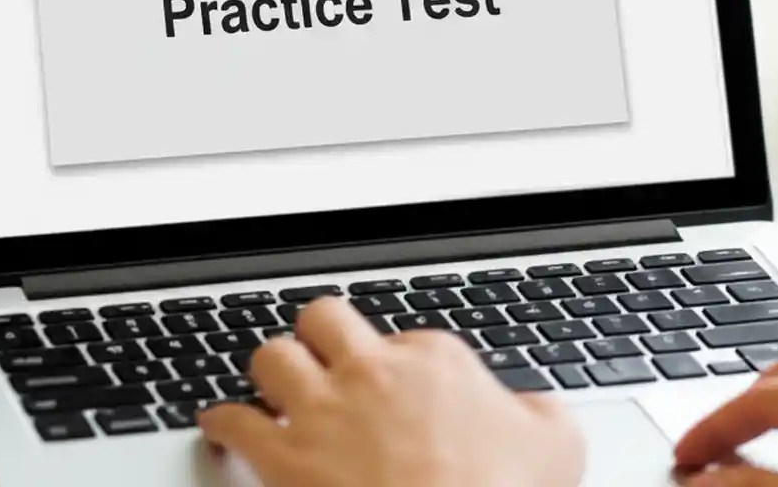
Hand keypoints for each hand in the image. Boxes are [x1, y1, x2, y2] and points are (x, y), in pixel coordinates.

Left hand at [198, 297, 583, 486]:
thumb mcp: (555, 443)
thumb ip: (540, 414)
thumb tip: (534, 412)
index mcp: (433, 359)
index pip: (404, 336)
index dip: (400, 362)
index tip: (403, 385)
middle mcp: (371, 372)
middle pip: (324, 319)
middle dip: (320, 334)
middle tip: (324, 353)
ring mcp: (321, 411)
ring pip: (271, 355)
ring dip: (272, 370)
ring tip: (275, 382)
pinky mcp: (282, 457)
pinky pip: (231, 422)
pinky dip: (223, 423)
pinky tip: (221, 426)